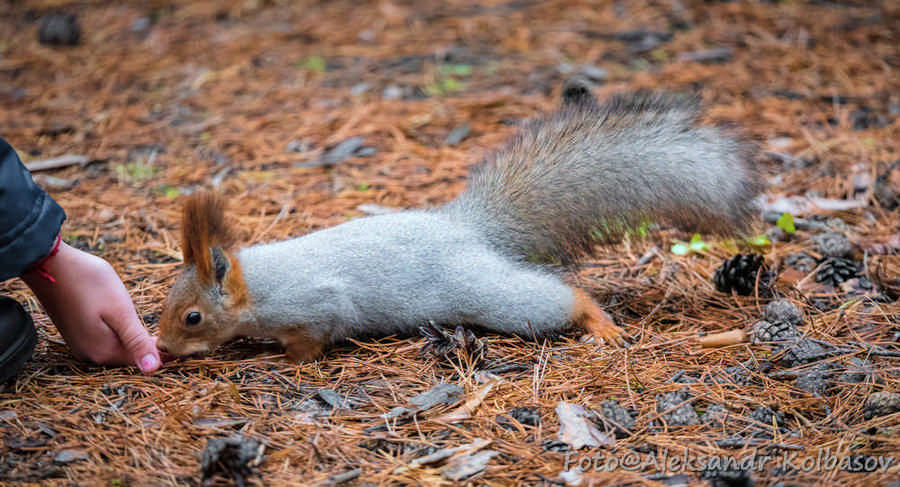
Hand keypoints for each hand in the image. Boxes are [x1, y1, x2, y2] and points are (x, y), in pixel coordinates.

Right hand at [21, 241, 160, 372]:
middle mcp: (90, 354)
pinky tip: (129, 318)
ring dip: (136, 338)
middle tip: (174, 329)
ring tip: (155, 324)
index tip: (183, 339)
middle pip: (129, 355)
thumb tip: (152, 370)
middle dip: (149, 345)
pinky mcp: (78, 331)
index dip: (163, 351)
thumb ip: (136, 341)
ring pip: (119, 346)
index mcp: (103, 351)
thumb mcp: (119, 311)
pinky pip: (107, 338)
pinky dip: (122, 331)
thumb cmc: (87, 282)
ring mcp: (82, 343)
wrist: (50, 264)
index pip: (141, 361)